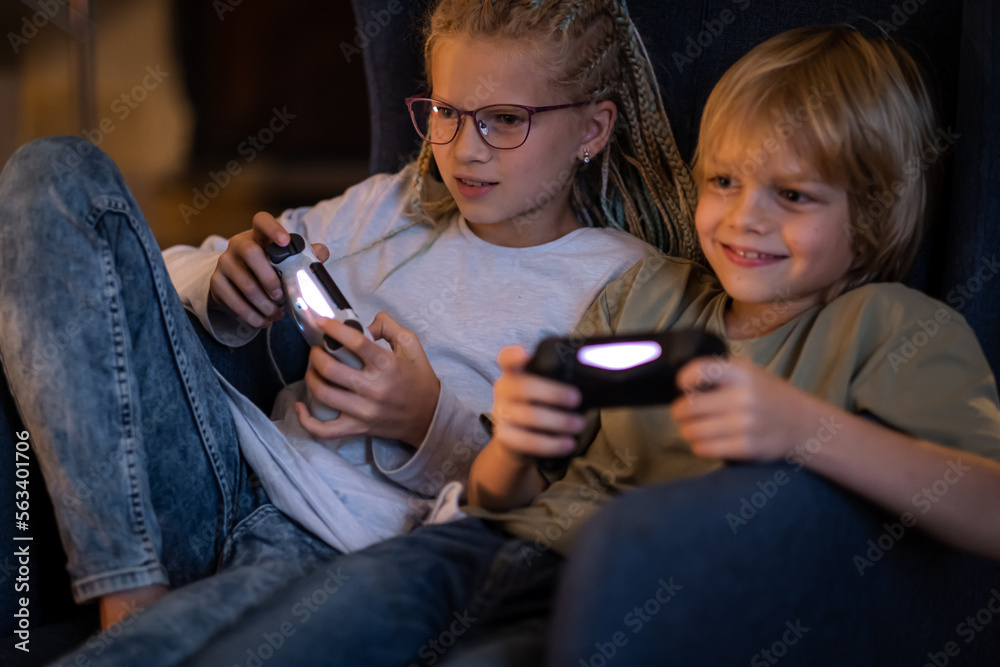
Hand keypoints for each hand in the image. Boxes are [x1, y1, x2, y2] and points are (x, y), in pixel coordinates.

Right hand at [209, 211, 329, 328]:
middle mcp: (238, 245)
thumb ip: (304, 255)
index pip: (261, 221)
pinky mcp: (217, 283)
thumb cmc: (267, 268)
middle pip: (251, 253)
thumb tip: (322, 252)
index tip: (285, 241)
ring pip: (244, 283)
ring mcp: (225, 263)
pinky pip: (234, 302)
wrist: (235, 283)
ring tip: (277, 314)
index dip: (273, 228)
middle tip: (281, 297)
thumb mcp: (284, 259)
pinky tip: (264, 321)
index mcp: (258, 235)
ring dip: (264, 304)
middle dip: (269, 278)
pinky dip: (252, 316)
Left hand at [294, 312, 440, 445]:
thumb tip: (363, 324)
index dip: (333, 329)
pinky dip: (307, 420)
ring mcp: (364, 411)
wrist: (429, 417)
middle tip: (317, 350)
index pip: (355, 343)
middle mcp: (374, 388)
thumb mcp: (411, 344)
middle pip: (331, 369)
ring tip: (313, 370)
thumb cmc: (419, 378)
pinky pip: (325, 430)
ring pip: (324, 394)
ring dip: (311, 378)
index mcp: (387, 364)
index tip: (320, 322)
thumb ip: (388, 326)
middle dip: (316, 355)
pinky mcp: (358, 428)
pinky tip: (300, 406)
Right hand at [489, 345, 584, 462]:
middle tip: (577, 399)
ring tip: (579, 424)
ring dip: (560, 421)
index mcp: (514, 373)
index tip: (525, 353)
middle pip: (524, 387)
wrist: (516, 441)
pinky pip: (528, 441)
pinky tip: (568, 443)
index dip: (513, 355)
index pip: (506, 358)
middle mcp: (503, 390)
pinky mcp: (503, 437)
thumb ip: (558, 381)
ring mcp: (500, 413)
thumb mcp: (544, 390)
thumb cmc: (538, 406)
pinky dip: (552, 444)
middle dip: (554, 393)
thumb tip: (596, 377)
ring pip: (530, 416)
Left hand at [671, 356, 830, 460]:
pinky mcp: (747, 447)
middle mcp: (744, 397)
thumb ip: (718, 374)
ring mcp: (746, 424)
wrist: (801, 424)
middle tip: (682, 413)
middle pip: (689, 407)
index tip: (683, 386)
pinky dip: (699, 446)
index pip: (702, 370)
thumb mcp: (748, 373)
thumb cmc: (766, 395)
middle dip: (679, 412)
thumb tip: (681, 385)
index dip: (685, 379)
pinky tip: (703, 442)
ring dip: (687, 431)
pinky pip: (706, 448)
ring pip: (693, 431)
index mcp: (742, 373)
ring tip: (691, 429)